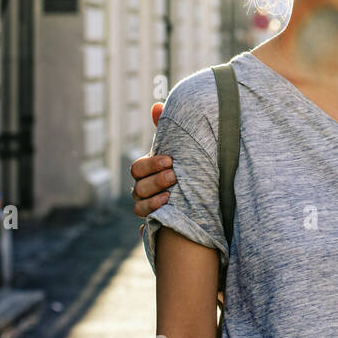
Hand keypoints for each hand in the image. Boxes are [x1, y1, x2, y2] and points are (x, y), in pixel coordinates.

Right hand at [133, 102, 175, 230]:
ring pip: (139, 210)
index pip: (137, 169)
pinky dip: (149, 229)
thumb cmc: (183, 164)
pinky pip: (148, 232)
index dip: (151, 165)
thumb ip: (166, 129)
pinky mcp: (159, 225)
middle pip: (138, 190)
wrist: (199, 192)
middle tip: (174, 177)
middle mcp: (143, 191)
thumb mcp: (177, 147)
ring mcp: (149, 209)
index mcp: (146, 172)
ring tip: (171, 198)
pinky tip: (163, 224)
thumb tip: (157, 106)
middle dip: (154, 182)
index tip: (170, 160)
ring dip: (151, 204)